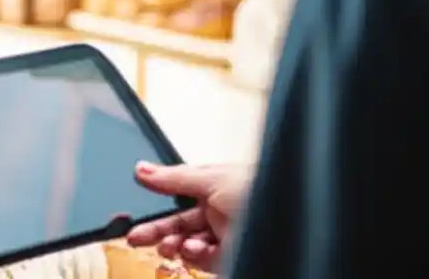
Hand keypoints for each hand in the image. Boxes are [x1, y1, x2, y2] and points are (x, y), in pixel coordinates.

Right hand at [124, 162, 251, 272]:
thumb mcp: (212, 178)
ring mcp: (225, 236)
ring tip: (168, 245)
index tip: (135, 210)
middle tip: (134, 236)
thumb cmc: (263, 189)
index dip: (156, 200)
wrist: (293, 220)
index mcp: (216, 184)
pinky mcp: (230, 258)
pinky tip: (193, 249)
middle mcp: (220, 210)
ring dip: (174, 244)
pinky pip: (202, 259)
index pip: (178, 192)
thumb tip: (142, 169)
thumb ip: (174, 177)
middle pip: (179, 222)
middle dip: (157, 229)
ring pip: (188, 243)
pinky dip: (193, 255)